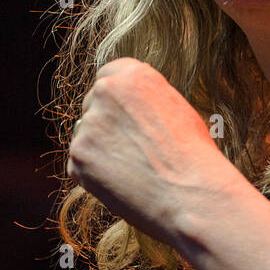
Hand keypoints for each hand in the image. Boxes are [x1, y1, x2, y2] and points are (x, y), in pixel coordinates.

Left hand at [67, 58, 240, 248]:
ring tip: (133, 170)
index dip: (116, 97)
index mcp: (133, 75)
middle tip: (129, 148)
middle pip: (93, 103)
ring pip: (86, 135)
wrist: (190, 195)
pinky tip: (122, 184)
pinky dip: (94, 174)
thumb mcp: (175, 109)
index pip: (109, 74)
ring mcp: (89, 124)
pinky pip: (80, 163)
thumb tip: (125, 107)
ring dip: (101, 150)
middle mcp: (106, 92)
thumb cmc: (192, 155)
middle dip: (105, 123)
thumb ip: (144, 100)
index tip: (121, 113)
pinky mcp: (78, 156)